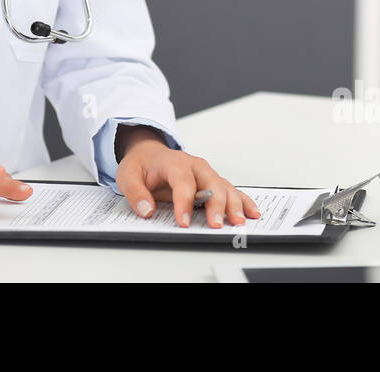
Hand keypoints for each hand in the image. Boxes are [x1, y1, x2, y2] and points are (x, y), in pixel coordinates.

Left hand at [115, 138, 260, 227]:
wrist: (149, 154)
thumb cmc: (142, 165)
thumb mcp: (128, 176)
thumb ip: (136, 193)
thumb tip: (146, 210)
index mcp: (174, 162)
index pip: (182, 182)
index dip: (184, 202)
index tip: (183, 222)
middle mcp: (194, 166)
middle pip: (210, 183)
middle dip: (215, 204)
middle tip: (216, 224)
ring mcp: (206, 173)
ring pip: (224, 187)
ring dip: (233, 204)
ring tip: (239, 221)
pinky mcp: (212, 182)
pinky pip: (231, 190)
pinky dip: (242, 201)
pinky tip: (251, 212)